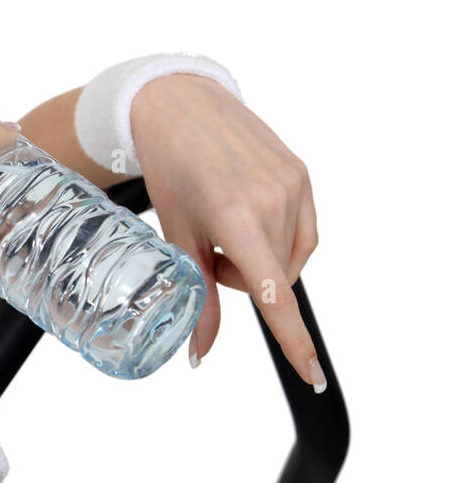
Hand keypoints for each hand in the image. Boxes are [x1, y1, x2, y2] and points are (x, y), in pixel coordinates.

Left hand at [129, 74, 323, 389]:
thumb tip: (200, 356)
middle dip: (244, 280)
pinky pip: (303, 232)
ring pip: (290, 257)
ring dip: (262, 258)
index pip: (273, 293)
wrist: (178, 106)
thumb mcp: (177, 236)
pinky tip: (249, 219)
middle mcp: (272, 200)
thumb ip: (196, 298)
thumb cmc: (169, 170)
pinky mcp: (303, 174)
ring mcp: (293, 184)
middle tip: (210, 249)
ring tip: (225, 225)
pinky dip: (279, 239)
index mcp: (236, 217)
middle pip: (275, 278)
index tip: (313, 376)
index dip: (292, 340)